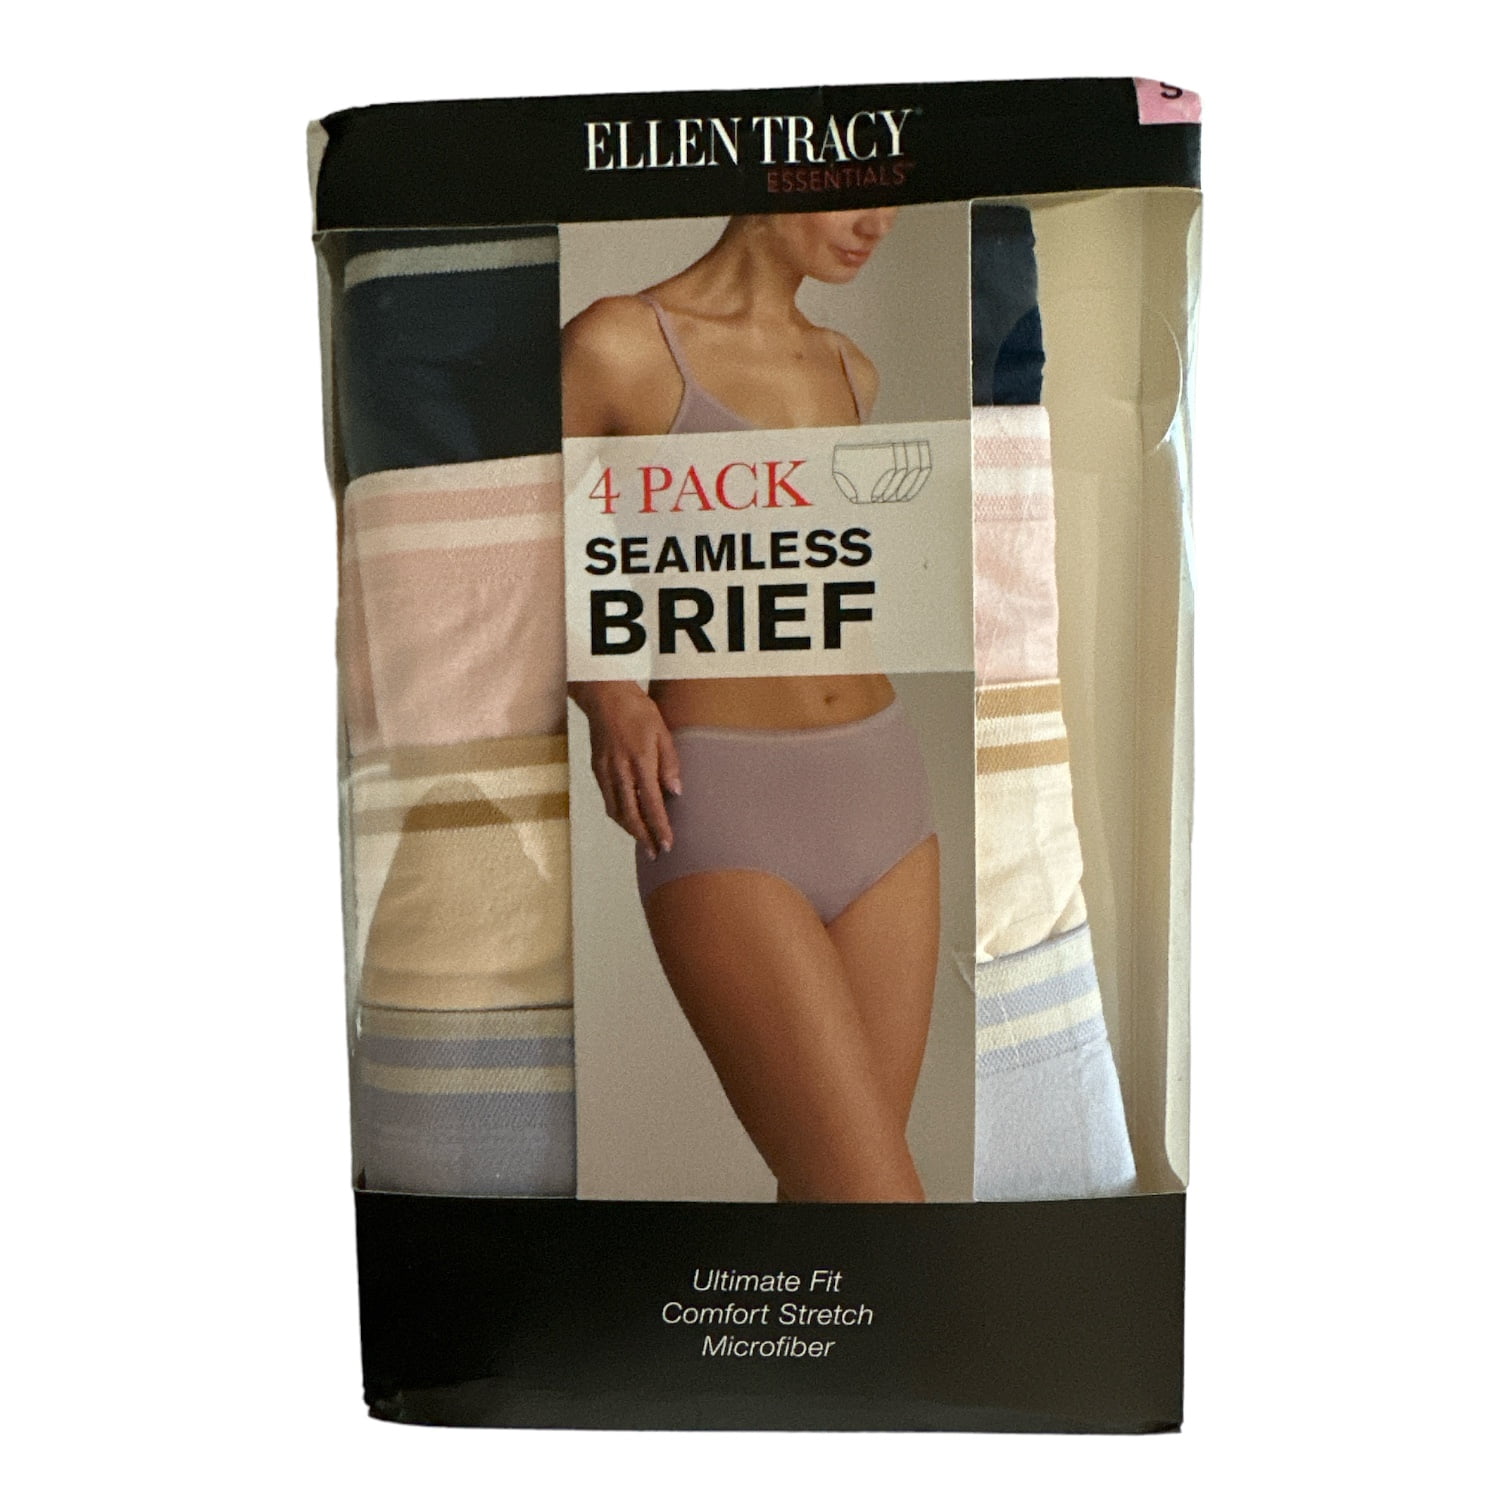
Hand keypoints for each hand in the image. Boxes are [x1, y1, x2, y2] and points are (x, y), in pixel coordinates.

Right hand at [569, 681, 682, 859]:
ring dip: (630, 830)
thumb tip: (676, 791)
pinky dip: (618, 815)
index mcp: (640, 761)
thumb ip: (670, 763)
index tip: (667, 844)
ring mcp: (606, 771)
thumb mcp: (663, 732)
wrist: (605, 696)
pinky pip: (608, 800)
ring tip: (643, 841)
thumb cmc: (637, 710)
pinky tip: (628, 819)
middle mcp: (620, 771)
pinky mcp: (597, 770)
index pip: (652, 804)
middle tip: (655, 853)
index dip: (659, 827)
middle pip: (631, 814)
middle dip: (643, 837)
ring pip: (616, 810)